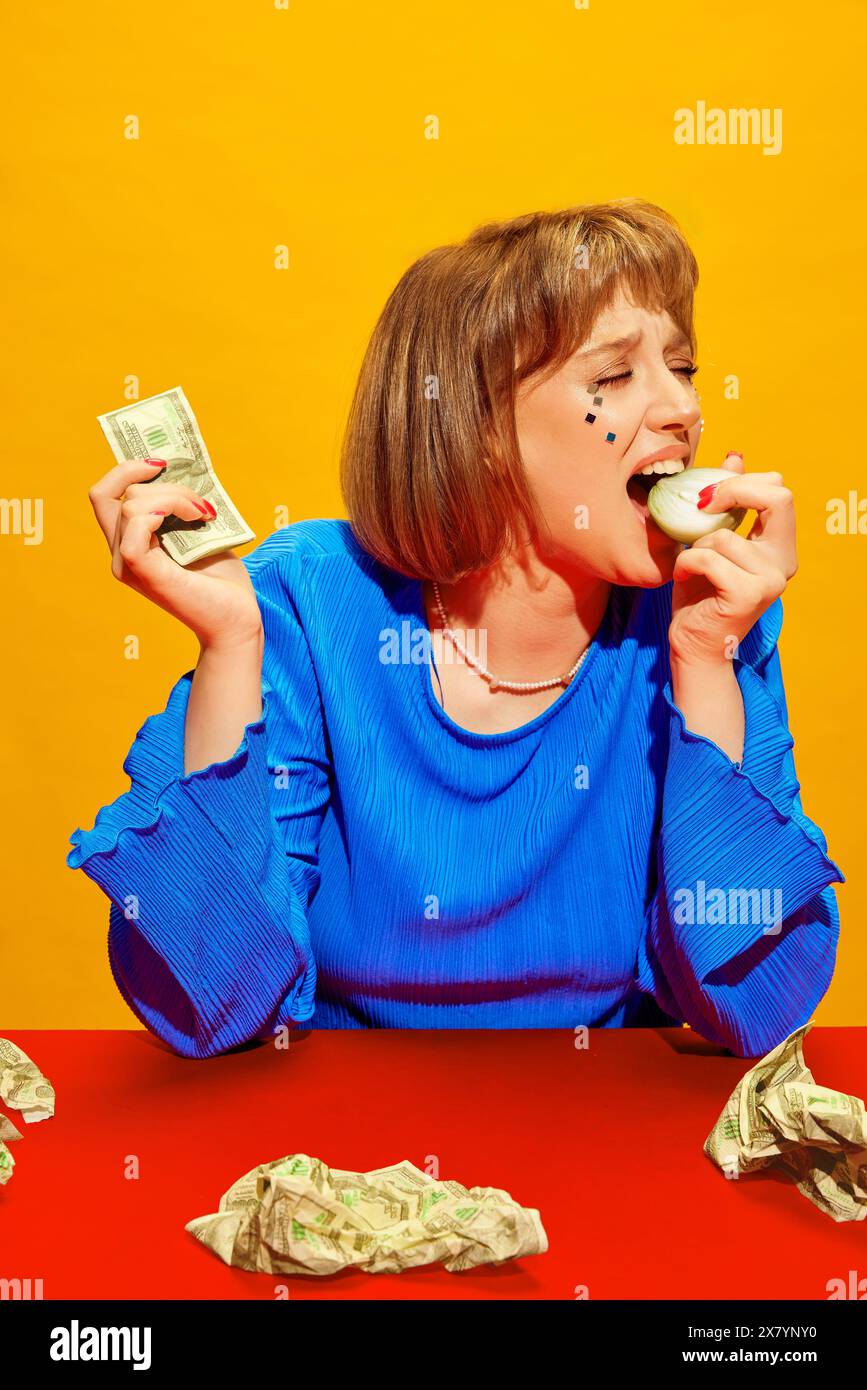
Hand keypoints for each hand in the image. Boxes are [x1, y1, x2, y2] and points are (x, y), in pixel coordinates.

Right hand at [88, 457, 263, 649]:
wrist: (236, 618)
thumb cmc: (221, 579)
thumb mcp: (198, 531)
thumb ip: (180, 505)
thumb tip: (180, 468)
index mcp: (128, 543)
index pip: (104, 495)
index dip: (125, 470)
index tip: (162, 463)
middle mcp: (119, 554)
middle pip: (111, 494)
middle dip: (161, 483)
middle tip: (199, 501)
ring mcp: (126, 565)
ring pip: (131, 505)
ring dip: (174, 496)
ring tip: (205, 514)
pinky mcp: (141, 571)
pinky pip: (134, 525)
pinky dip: (165, 509)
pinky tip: (194, 519)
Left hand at [669, 453, 797, 668]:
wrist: (692, 647)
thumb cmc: (699, 596)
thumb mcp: (711, 541)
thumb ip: (727, 503)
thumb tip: (735, 455)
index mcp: (779, 547)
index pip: (779, 491)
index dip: (742, 482)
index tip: (709, 497)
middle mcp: (784, 562)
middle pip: (778, 497)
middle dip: (732, 493)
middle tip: (701, 509)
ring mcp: (771, 580)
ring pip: (724, 535)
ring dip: (695, 547)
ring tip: (690, 566)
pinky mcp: (750, 594)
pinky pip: (708, 557)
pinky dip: (686, 564)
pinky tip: (684, 577)